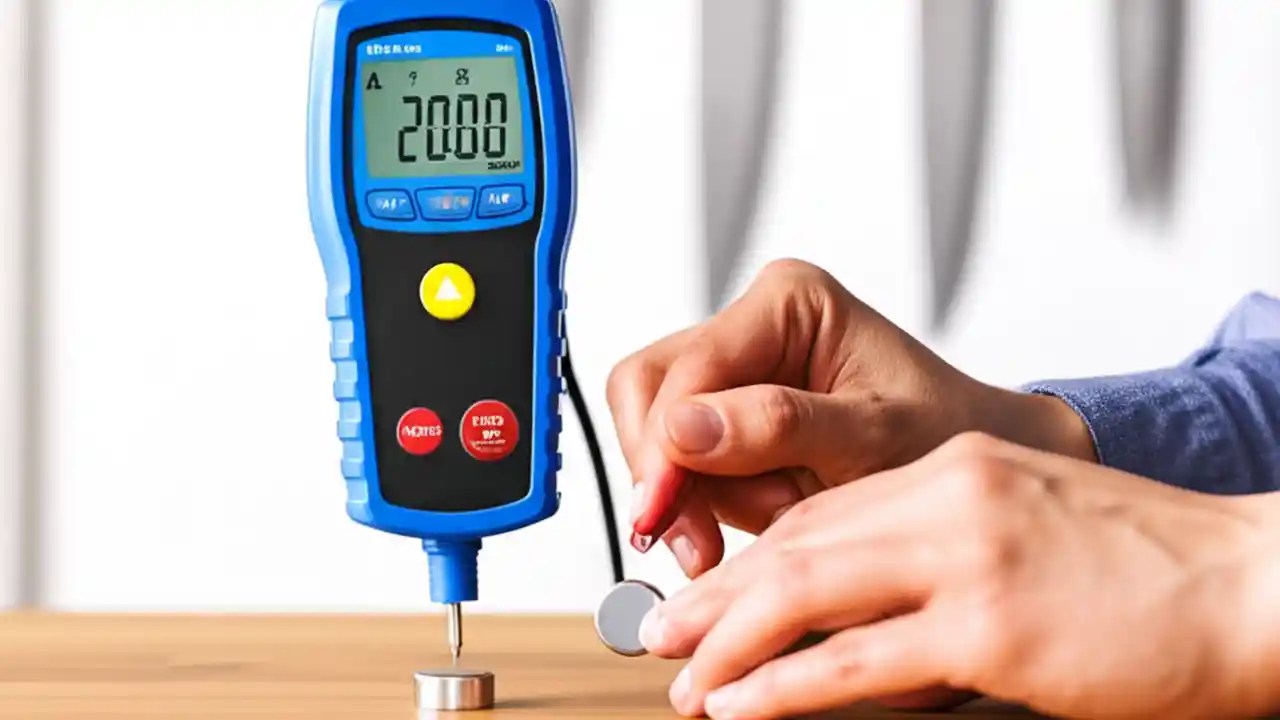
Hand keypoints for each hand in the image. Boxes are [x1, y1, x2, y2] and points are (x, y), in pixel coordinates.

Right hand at [606, 259, 1093, 576]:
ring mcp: (737, 375)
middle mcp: (753, 327)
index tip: (660, 512)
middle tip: (695, 543)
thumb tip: (683, 429)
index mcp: (789, 303)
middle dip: (665, 472)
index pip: (686, 369)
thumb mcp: (876, 438)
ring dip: (697, 495)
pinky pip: (682, 464)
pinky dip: (710, 504)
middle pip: (651, 391)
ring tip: (778, 517)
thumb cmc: (948, 441)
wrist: (974, 483)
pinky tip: (766, 519)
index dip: (663, 445)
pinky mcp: (730, 421)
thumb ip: (781, 426)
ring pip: (658, 433)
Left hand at [642, 433, 1279, 719]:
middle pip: (796, 544)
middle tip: (661, 635)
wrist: (1253, 582)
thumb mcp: (1025, 524)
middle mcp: (949, 498)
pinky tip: (742, 705)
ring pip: (806, 592)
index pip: (821, 512)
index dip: (751, 557)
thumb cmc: (1147, 565)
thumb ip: (938, 546)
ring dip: (729, 642)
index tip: (708, 594)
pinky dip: (785, 685)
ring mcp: (968, 559)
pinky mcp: (992, 626)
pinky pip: (857, 659)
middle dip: (716, 597)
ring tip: (684, 681)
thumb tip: (855, 600)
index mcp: (954, 467)